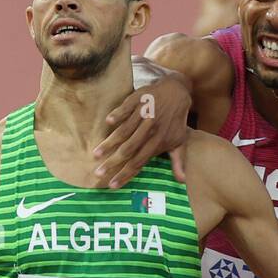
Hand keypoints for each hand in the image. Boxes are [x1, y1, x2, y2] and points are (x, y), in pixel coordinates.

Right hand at [93, 69, 190, 187]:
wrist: (177, 92)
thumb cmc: (176, 121)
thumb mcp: (179, 142)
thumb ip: (178, 162)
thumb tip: (181, 181)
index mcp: (158, 142)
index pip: (139, 162)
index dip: (125, 174)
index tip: (112, 185)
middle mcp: (150, 129)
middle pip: (128, 149)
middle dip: (113, 163)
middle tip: (98, 173)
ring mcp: (143, 113)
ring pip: (124, 131)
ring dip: (109, 143)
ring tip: (96, 154)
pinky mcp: (138, 99)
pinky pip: (126, 108)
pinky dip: (117, 114)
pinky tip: (108, 122)